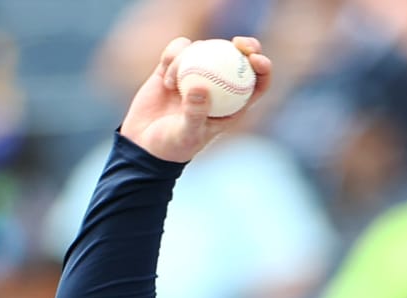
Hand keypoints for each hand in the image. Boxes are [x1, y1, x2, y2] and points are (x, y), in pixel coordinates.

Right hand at [117, 36, 273, 163]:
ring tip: (171, 82)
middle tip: (237, 43)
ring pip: (204, 50)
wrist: (143, 142)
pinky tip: (164, 73)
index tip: (255, 58)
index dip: (263, 67)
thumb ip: (195, 112)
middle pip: (239, 59)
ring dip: (188, 57)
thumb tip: (200, 86)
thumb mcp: (187, 134)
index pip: (257, 83)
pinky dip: (172, 55)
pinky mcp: (173, 67)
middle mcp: (218, 86)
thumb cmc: (173, 145)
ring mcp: (196, 73)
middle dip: (246, 46)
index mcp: (232, 104)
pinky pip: (178, 50)